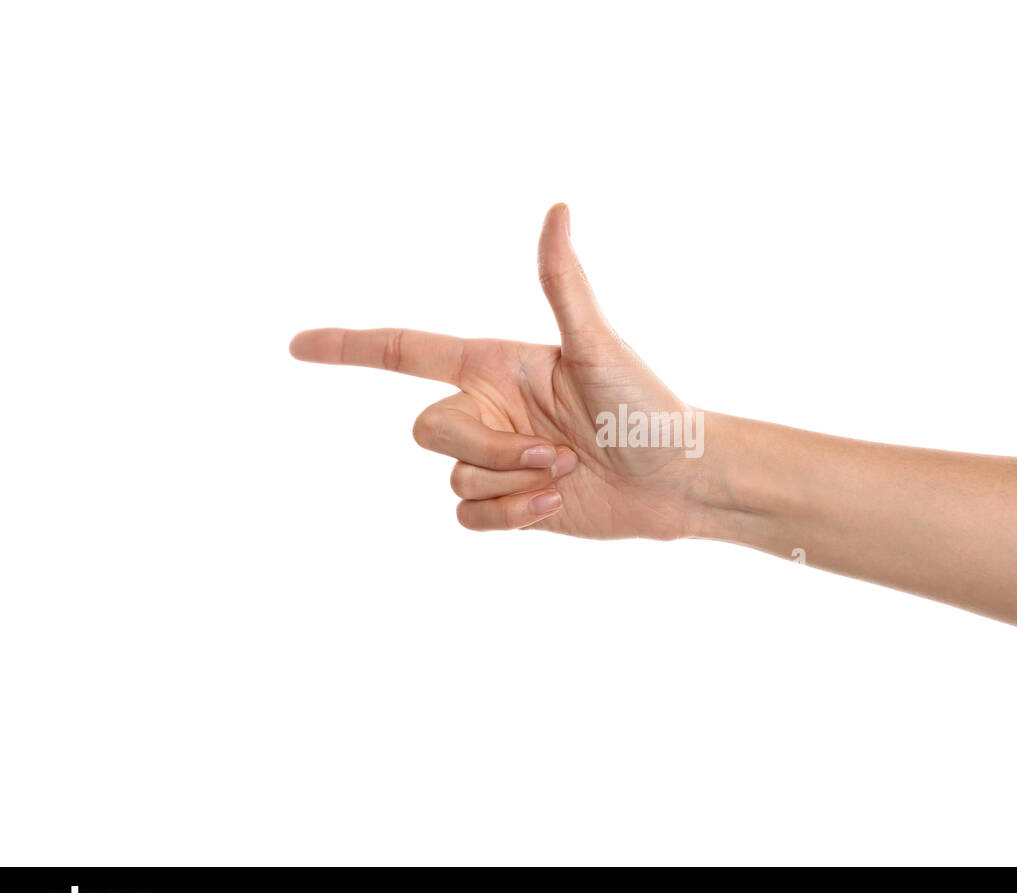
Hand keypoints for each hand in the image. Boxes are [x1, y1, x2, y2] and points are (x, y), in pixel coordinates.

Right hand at [290, 204, 703, 539]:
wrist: (677, 479)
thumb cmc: (645, 406)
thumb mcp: (598, 345)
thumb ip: (563, 283)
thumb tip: (558, 207)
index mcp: (495, 366)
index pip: (404, 352)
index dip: (347, 348)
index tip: (295, 345)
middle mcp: (489, 410)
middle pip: (429, 432)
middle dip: (486, 450)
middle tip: (556, 451)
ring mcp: (497, 459)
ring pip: (452, 479)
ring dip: (509, 485)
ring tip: (567, 473)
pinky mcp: (510, 502)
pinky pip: (468, 517)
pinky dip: (509, 517)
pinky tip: (556, 503)